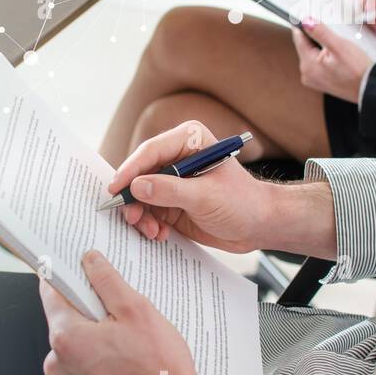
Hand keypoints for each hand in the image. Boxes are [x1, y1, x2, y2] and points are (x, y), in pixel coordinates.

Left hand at [40, 251, 200, 374]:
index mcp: (66, 337)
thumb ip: (107, 280)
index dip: (65, 274)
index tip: (76, 265)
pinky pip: (83, 357)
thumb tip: (91, 261)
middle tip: (116, 303)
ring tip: (126, 331)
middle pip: (65, 315)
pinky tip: (124, 348)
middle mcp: (59, 360)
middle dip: (88, 304)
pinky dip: (99, 348)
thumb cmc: (158, 368)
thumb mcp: (135, 310)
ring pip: (76, 336)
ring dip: (95, 328)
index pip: (51, 292)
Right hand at [108, 121, 277, 253]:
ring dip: (141, 216)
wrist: (259, 225)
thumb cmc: (242, 203)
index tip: (116, 189)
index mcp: (188, 141)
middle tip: (131, 217)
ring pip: (140, 195)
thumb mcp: (205, 196)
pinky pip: (148, 211)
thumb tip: (137, 187)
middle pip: (139, 174)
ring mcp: (171, 180)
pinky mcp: (170, 201)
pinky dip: (149, 224)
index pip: (150, 152)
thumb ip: (170, 190)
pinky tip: (161, 234)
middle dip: (134, 198)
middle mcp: (176, 157)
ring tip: (152, 231)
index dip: (130, 170)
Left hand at [291, 18, 373, 103]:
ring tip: (336, 47)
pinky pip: (318, 64)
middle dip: (314, 38)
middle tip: (330, 33)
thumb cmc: (357, 69)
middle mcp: (306, 74)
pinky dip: (324, 57)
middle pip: (305, 47)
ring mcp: (312, 79)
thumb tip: (306, 22)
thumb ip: (321, 33)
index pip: (298, 39)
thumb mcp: (339, 46)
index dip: (302, 26)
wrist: (370, 87)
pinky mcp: (320, 82)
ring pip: (312, 55)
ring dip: (320, 48)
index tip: (306, 17)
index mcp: (307, 64)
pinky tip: (337, 57)